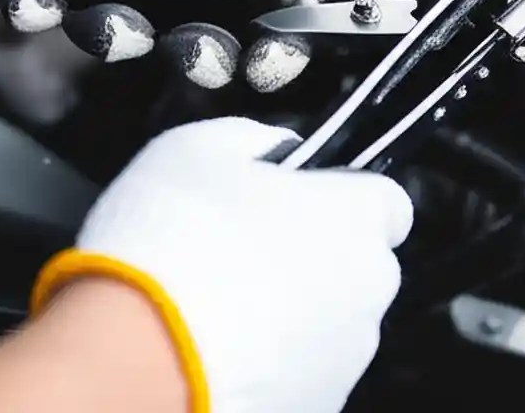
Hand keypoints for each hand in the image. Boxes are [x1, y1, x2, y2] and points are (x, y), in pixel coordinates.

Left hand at [0, 0, 352, 90]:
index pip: (278, 7)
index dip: (280, 45)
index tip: (266, 64)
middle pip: (216, 42)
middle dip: (203, 56)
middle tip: (190, 51)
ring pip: (140, 42)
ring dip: (120, 34)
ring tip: (96, 12)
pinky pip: (66, 30)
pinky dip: (49, 15)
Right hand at [30, 117, 413, 412]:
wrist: (137, 355)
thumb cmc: (173, 239)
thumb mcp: (199, 147)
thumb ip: (258, 139)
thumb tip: (281, 149)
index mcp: (357, 216)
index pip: (387, 200)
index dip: (342, 198)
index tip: (298, 203)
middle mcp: (370, 286)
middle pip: (357, 264)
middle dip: (316, 258)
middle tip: (247, 253)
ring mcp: (348, 354)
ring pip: (332, 322)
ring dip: (295, 312)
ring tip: (223, 307)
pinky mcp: (318, 404)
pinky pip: (304, 371)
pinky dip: (274, 362)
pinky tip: (221, 351)